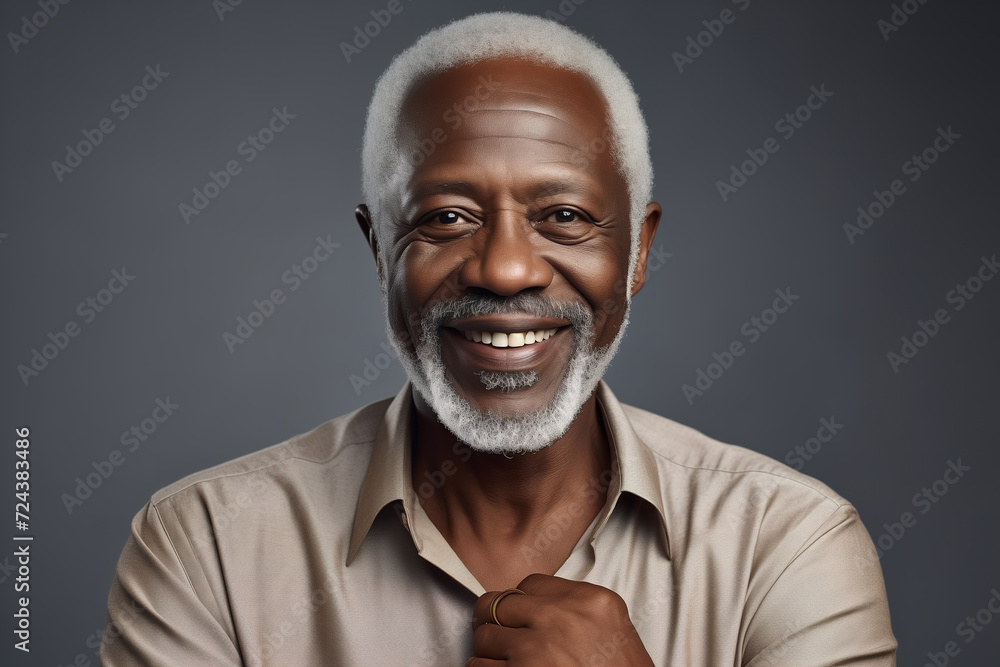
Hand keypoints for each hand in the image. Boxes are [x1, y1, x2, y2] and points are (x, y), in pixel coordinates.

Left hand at [467, 573, 653, 665]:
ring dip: (490, 651)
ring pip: (484, 636)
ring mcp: (536, 649)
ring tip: (507, 661)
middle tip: (497, 633)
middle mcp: (560, 619)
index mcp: (590, 602)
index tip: (519, 615)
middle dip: (495, 620)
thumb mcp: (614, 628)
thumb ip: (577, 608)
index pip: (530, 584)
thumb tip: (533, 604)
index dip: (520, 602)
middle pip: (500, 603)